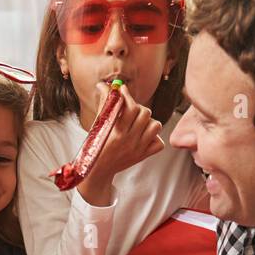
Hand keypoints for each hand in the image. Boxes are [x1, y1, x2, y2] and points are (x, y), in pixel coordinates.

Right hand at [77, 82, 166, 203]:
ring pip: (156, 125)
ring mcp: (138, 149)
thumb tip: (104, 85)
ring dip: (148, 122)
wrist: (98, 170)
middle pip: (146, 113)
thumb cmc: (96, 144)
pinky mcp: (143, 156)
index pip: (130, 107)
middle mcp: (129, 140)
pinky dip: (154, 138)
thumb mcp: (98, 125)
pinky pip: (159, 143)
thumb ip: (104, 104)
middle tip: (130, 110)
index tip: (123, 90)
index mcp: (116, 132)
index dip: (127, 95)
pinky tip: (143, 136)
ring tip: (138, 123)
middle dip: (138, 108)